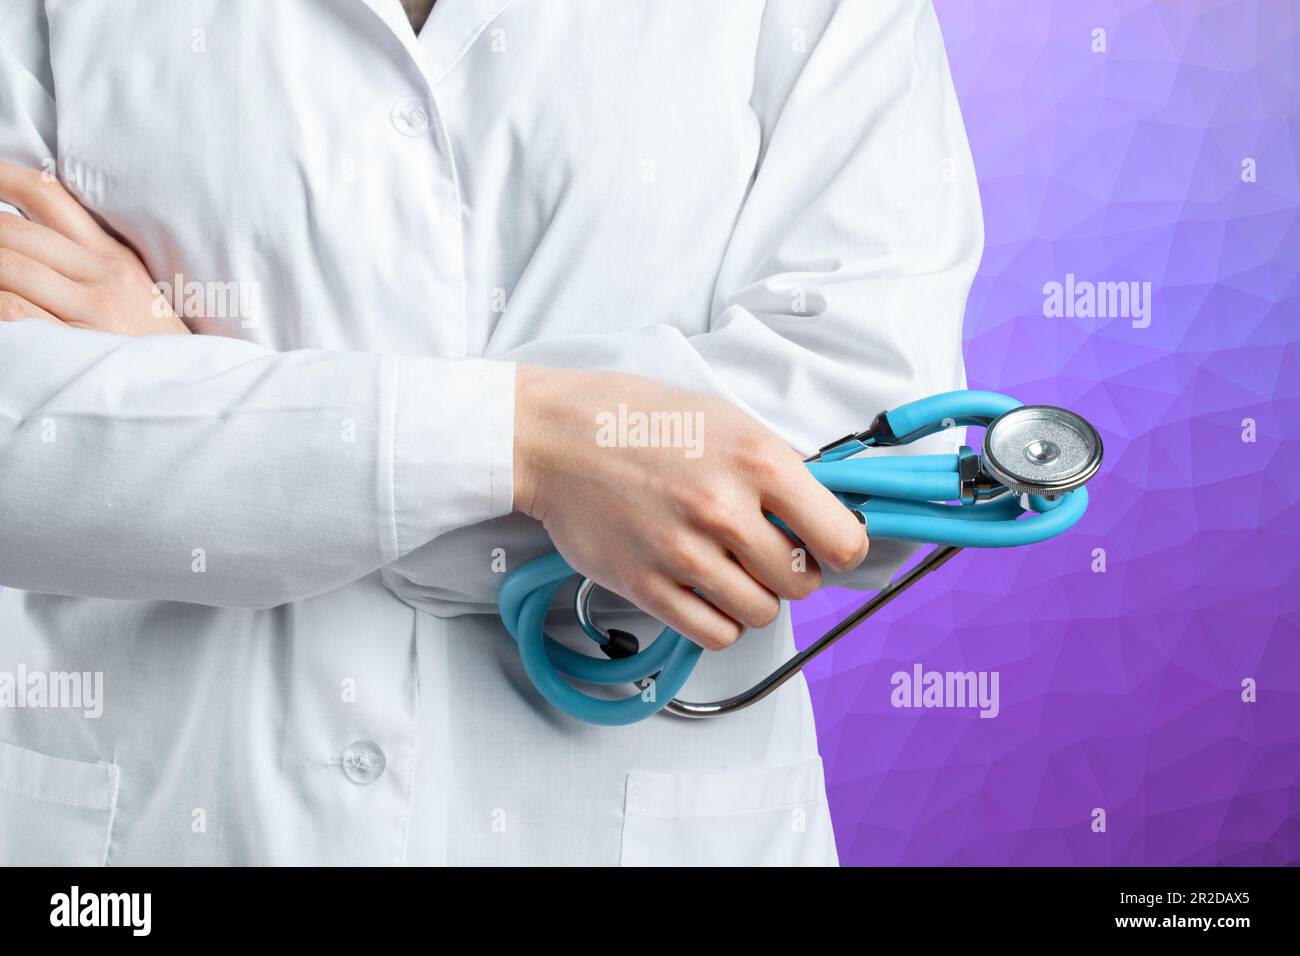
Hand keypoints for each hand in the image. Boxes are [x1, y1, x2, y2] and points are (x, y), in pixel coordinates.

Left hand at [0, 160, 188, 334]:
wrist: (189, 391)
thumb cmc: (154, 348)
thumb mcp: (133, 291)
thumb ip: (88, 259)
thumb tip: (28, 234)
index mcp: (114, 256)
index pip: (48, 195)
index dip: (0, 176)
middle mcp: (105, 275)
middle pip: (15, 230)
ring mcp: (92, 310)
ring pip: (7, 266)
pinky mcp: (78, 344)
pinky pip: (12, 310)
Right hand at [514, 364, 867, 649]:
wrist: (558, 437)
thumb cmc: (643, 422)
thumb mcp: (727, 421)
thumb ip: (779, 469)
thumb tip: (826, 514)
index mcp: (758, 461)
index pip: (842, 540)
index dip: (842, 548)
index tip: (827, 546)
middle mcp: (724, 510)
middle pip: (802, 583)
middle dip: (793, 572)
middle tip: (768, 552)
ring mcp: (683, 553)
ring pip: (761, 613)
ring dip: (755, 597)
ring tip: (732, 569)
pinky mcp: (646, 585)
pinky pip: (714, 633)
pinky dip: (720, 621)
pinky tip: (707, 592)